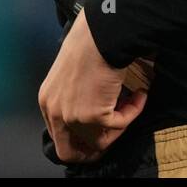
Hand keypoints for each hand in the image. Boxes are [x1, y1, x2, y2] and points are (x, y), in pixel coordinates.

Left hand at [38, 10, 147, 163]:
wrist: (101, 34)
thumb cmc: (90, 42)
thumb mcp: (72, 72)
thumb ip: (76, 95)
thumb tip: (97, 112)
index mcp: (47, 100)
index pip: (58, 135)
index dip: (81, 137)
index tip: (101, 131)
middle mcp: (54, 112)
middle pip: (69, 151)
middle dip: (93, 148)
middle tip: (115, 135)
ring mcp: (71, 116)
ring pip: (100, 141)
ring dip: (120, 124)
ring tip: (133, 101)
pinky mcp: (92, 116)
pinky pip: (119, 125)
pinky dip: (133, 112)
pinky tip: (139, 94)